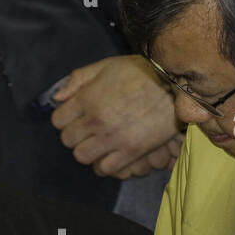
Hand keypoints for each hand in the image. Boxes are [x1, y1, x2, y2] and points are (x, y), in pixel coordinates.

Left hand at [51, 55, 179, 177]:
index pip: (58, 120)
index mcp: (88, 99)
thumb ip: (78, 79)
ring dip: (87, 151)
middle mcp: (97, 120)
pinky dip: (104, 165)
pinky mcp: (132, 150)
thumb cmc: (142, 72)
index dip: (65, 118)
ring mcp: (113, 137)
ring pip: (82, 156)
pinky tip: (109, 155)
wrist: (178, 84)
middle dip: (75, 134)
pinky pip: (105, 169)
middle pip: (68, 140)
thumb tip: (56, 98)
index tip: (76, 116)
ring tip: (97, 142)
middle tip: (87, 129)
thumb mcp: (107, 66)